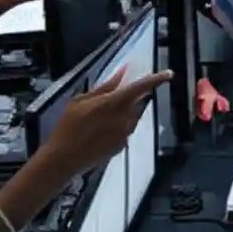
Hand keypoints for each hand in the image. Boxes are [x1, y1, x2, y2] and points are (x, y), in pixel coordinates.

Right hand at [47, 67, 173, 170]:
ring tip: (99, 118)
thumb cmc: (67, 126)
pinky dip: (119, 125)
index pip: (140, 88)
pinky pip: (127, 129)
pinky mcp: (123, 145)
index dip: (155, 79)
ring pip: (133, 116)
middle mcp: (124, 118)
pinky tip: (100, 131)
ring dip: (124, 111)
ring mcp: (125, 133)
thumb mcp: (79, 101)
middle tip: (110, 99)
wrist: (64, 158)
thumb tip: (122, 73)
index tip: (169, 73)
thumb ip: (104, 87)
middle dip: (130, 97)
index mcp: (112, 103)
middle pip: (137, 102)